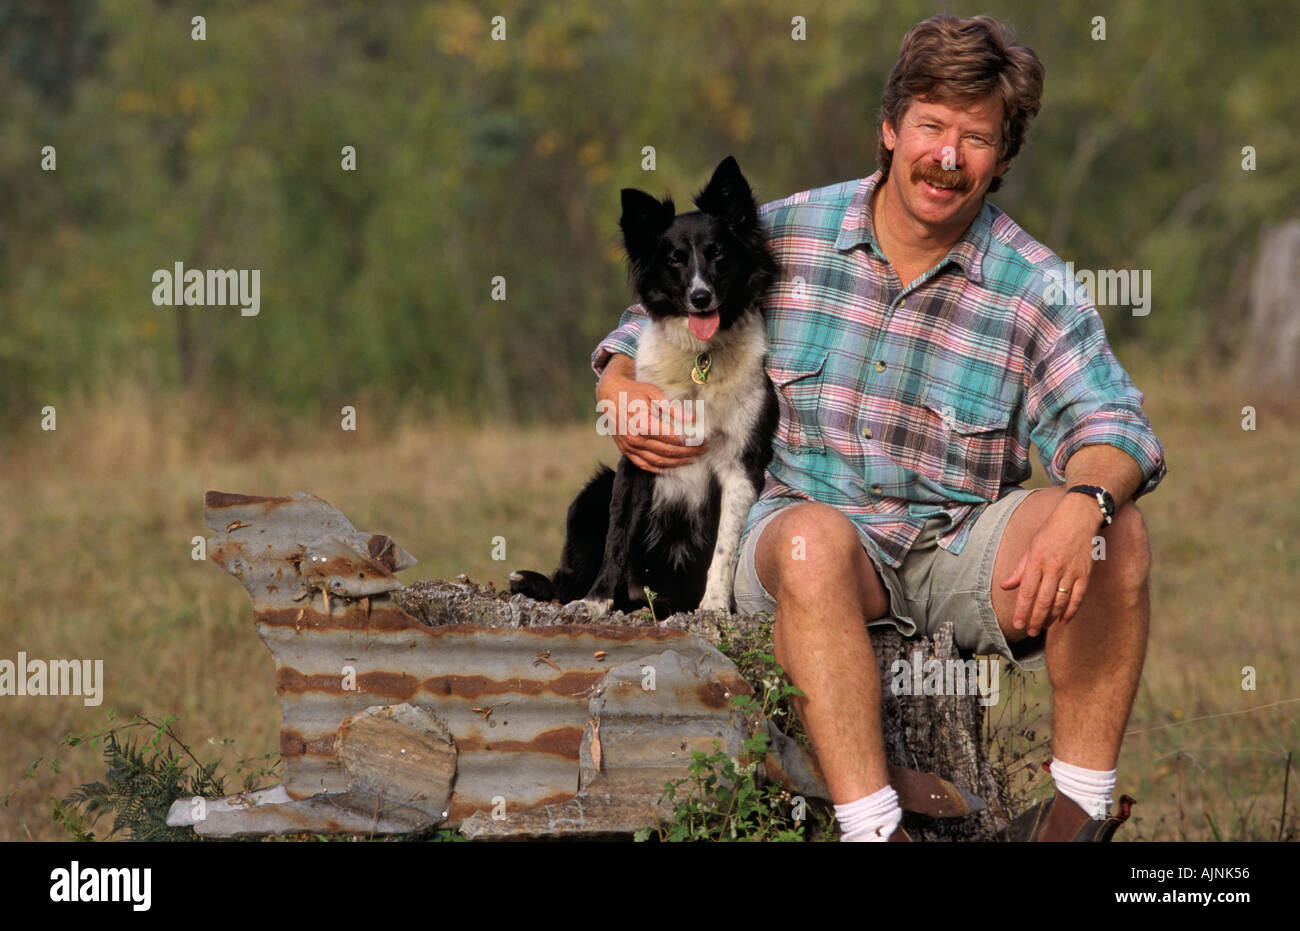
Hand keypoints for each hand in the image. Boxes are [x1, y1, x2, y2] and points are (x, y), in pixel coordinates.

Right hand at [597, 356, 706, 472]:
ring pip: (658, 461)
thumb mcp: (653, 393)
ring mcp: (629, 446)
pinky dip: (659, 468)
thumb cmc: (633, 392)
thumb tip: (693, 418)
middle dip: (688, 452)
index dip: (690, 441)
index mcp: (642, 423)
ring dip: (677, 462)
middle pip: (668, 451)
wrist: (610, 395)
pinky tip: (672, 467)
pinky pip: (644, 465)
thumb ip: (673, 408)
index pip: (672, 438)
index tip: (702, 440)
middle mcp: (635, 438)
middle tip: (702, 449)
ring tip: (692, 459)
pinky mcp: (626, 450)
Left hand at [999, 493, 1100, 637]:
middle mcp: (1053, 567)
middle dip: (1035, 619)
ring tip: (1042, 627)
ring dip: (1051, 618)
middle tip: (1030, 632)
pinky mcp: (1085, 573)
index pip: (1027, 591)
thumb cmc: (1051, 531)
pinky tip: (1063, 620)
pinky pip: (1077, 597)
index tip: (1017, 624)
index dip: (1022, 610)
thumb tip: (1005, 586)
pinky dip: (1070, 610)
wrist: (1078, 517)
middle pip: (1043, 600)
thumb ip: (1019, 569)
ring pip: (1060, 601)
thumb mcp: (1031, 547)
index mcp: (1036, 560)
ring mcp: (1071, 571)